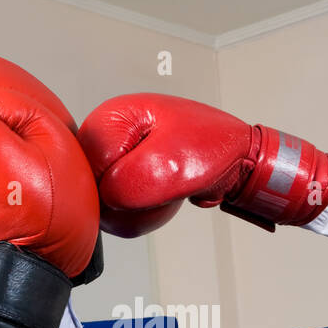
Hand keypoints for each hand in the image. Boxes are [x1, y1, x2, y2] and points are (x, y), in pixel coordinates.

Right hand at [77, 92, 327, 236]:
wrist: (239, 157)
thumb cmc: (216, 148)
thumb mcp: (174, 165)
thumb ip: (130, 184)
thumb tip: (106, 201)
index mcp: (113, 116)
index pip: (88, 169)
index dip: (118, 186)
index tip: (149, 183)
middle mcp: (108, 133)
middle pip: (93, 188)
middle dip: (128, 199)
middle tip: (161, 189)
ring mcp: (116, 155)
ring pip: (105, 202)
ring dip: (138, 207)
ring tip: (166, 190)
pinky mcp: (124, 172)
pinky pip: (119, 207)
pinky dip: (142, 210)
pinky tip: (163, 196)